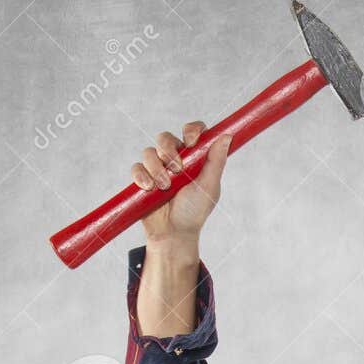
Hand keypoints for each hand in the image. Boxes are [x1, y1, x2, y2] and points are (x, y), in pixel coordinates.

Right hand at [133, 121, 232, 244]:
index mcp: (194, 158)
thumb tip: (227, 135)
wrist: (174, 233)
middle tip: (177, 169)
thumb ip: (216, 161)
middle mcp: (175, 159)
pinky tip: (150, 188)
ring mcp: (157, 168)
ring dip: (156, 168)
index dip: (191, 130)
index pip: (193, 132)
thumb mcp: (209, 186)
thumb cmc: (195, 210)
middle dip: (169, 150)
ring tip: (165, 186)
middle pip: (166, 138)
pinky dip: (142, 176)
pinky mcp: (143, 178)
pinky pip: (136, 167)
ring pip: (149, 152)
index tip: (192, 141)